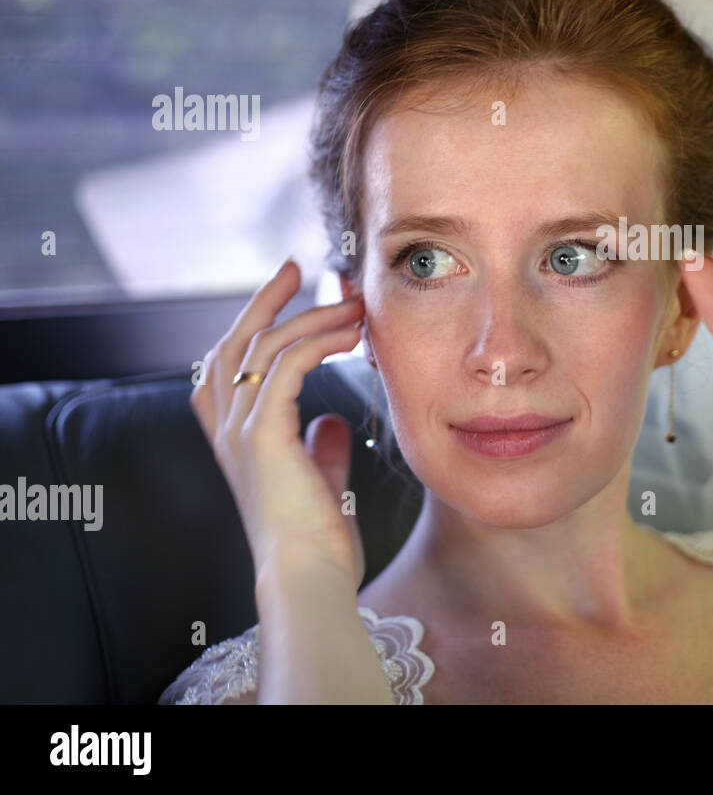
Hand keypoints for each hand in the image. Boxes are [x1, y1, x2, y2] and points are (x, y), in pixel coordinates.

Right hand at [189, 259, 368, 590]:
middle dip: (265, 300)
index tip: (288, 290)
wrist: (311, 576)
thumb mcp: (319, 482)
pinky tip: (350, 333)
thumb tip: (333, 421)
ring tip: (353, 305)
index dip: (253, 323)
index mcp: (236, 440)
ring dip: (313, 318)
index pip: (228, 365)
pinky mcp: (264, 436)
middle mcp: (227, 430)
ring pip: (265, 348)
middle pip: (233, 343)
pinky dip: (318, 341)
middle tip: (299, 267)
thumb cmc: (317, 540)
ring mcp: (240, 432)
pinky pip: (286, 367)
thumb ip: (320, 449)